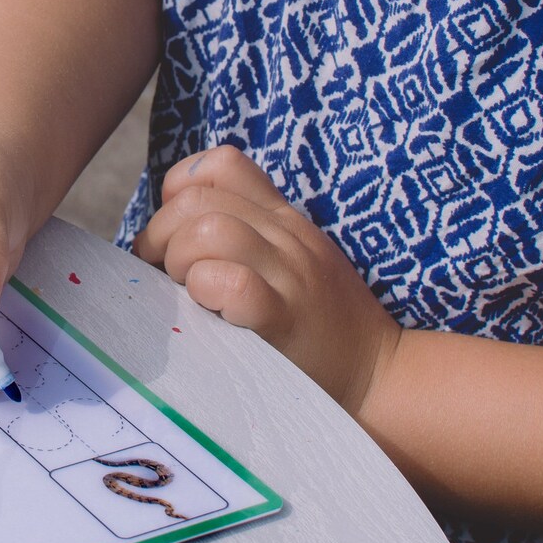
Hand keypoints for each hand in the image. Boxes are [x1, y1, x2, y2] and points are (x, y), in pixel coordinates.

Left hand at [133, 144, 400, 415]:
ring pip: (210, 232)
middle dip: (161, 232)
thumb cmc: (318, 325)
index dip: (179, 188)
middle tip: (163, 271)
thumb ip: (243, 235)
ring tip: (185, 291)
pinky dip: (205, 290)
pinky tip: (210, 311)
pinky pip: (234, 282)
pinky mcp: (285, 319)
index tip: (172, 229)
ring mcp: (290, 275)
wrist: (380, 379)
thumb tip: (166, 233)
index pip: (222, 163)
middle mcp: (287, 237)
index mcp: (283, 218)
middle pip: (199, 200)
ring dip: (179, 261)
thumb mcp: (290, 261)